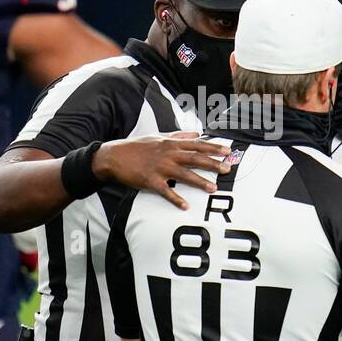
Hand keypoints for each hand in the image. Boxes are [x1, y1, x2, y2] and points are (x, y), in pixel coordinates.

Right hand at [95, 132, 229, 208]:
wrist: (114, 156)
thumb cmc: (137, 147)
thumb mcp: (158, 137)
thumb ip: (179, 136)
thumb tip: (197, 134)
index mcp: (170, 143)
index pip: (196, 145)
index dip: (213, 148)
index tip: (227, 151)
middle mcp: (167, 154)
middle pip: (194, 158)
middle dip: (212, 163)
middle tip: (227, 168)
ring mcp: (159, 168)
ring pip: (183, 175)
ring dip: (199, 181)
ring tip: (213, 188)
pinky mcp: (150, 180)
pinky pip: (165, 191)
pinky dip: (175, 199)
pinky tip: (185, 206)